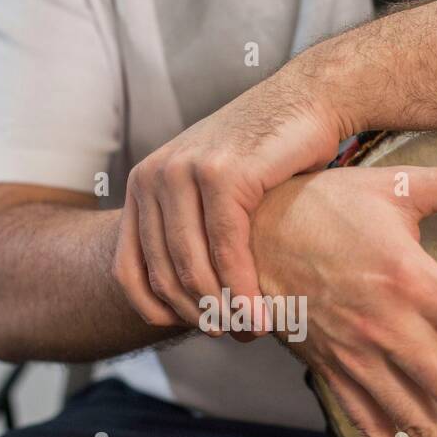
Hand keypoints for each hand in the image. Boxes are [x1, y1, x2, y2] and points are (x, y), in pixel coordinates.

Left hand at [112, 64, 346, 337]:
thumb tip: (183, 299)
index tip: (192, 331)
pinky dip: (244, 289)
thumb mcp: (211, 190)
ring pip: (193, 269)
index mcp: (142, 184)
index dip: (157, 312)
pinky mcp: (224, 175)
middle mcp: (154, 177)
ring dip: (223, 311)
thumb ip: (189, 231)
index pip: (128, 269)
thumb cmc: (267, 154)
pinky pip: (227, 250)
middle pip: (163, 275)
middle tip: (233, 336)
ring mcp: (185, 173)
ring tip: (251, 331)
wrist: (308, 100)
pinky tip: (261, 312)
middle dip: (199, 317)